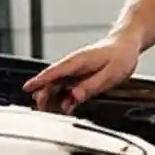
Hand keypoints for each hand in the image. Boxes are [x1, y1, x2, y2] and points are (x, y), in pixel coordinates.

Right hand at [22, 30, 142, 113]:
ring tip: (48, 110)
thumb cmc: (121, 55)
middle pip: (52, 80)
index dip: (40, 80)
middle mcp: (74, 65)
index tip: (27, 88)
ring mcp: (77, 70)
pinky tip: (64, 107)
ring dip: (52, 97)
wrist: (127, 45)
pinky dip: (63, 97)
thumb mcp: (110, 74)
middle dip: (43, 93)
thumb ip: (91, 86)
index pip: (55, 71)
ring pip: (58, 84)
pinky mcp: (81, 75)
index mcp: (79, 61)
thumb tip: (74, 96)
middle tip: (39, 107)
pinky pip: (67, 86)